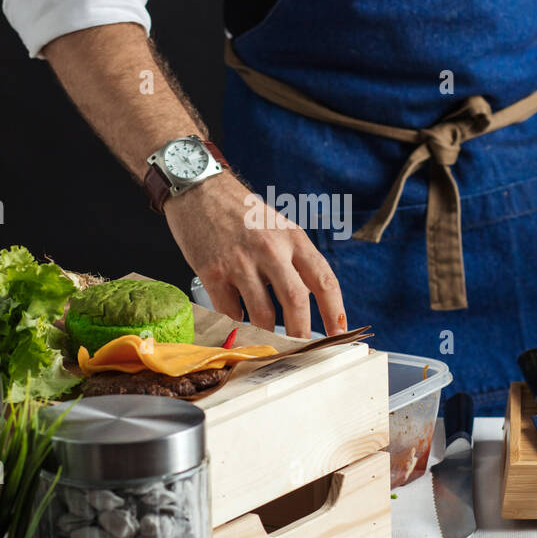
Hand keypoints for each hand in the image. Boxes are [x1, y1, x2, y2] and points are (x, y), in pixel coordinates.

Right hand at [164, 174, 346, 337]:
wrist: (197, 188)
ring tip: (266, 340)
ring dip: (266, 334)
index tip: (339, 333)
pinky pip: (230, 311)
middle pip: (295, 301)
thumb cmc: (239, 210)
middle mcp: (270, 248)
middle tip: (302, 349)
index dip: (335, 311)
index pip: (323, 279)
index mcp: (292, 236)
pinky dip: (236, 322)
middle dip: (300, 332)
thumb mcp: (276, 225)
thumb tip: (303, 302)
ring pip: (261, 313)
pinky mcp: (212, 271)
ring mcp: (239, 261)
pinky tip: (237, 319)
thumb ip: (291, 258)